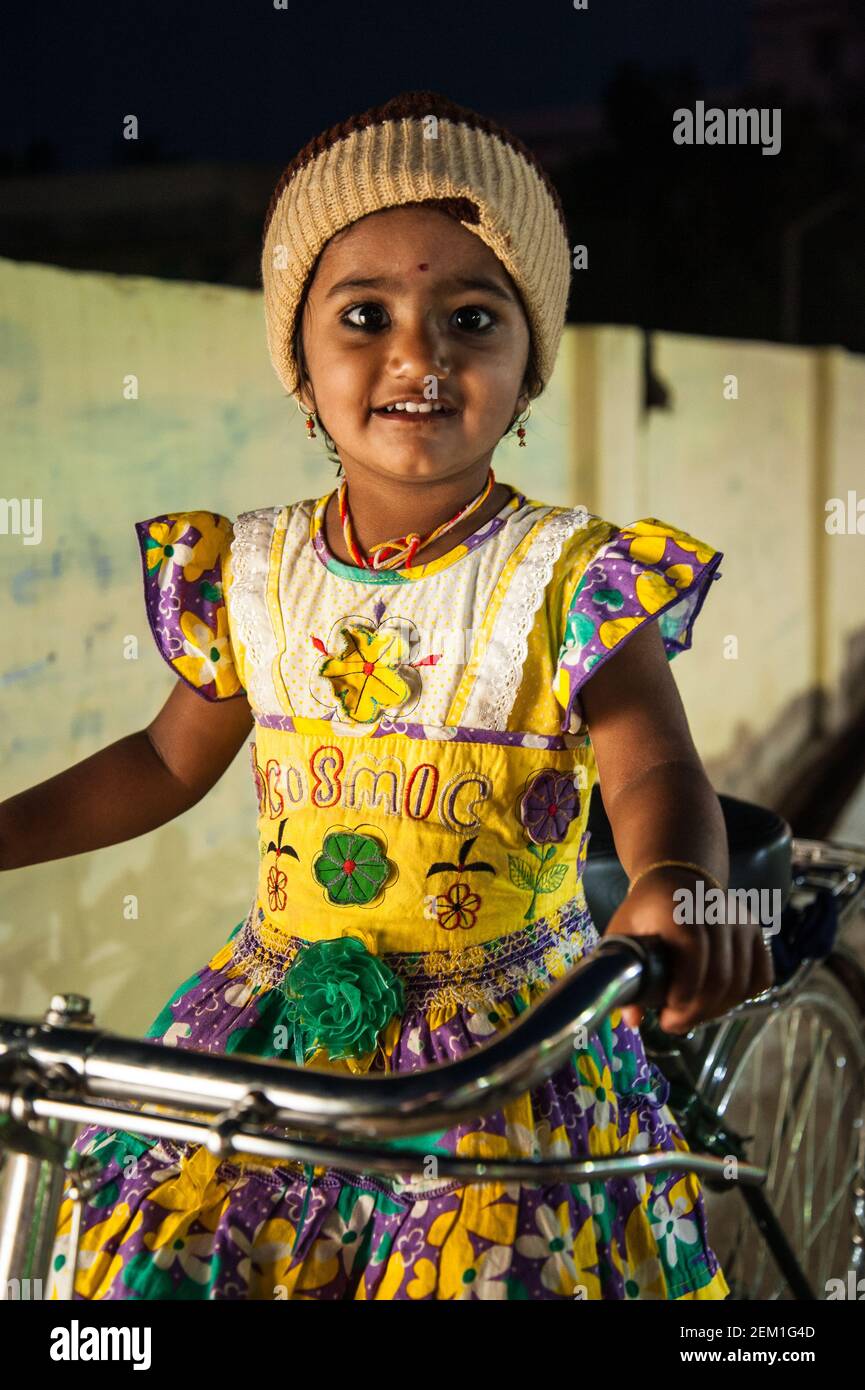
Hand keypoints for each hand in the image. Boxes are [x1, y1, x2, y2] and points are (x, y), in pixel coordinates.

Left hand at [604, 867, 774, 1032]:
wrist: (676, 879)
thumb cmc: (646, 911)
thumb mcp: (623, 933)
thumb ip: (622, 972)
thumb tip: (632, 1019)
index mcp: (679, 910)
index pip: (694, 956)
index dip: (684, 994)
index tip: (665, 1014)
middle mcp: (716, 912)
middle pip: (720, 977)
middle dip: (696, 1012)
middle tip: (674, 1023)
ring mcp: (741, 921)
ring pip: (740, 982)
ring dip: (716, 1010)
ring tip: (692, 1015)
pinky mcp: (756, 932)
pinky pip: (761, 977)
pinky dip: (742, 997)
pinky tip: (718, 1001)